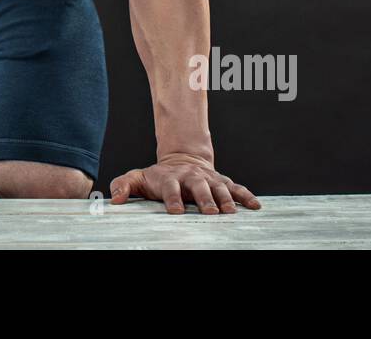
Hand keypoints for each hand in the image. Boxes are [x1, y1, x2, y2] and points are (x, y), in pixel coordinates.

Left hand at [109, 153, 260, 213]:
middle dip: (205, 198)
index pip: (171, 187)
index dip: (173, 198)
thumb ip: (123, 185)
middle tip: (211, 212)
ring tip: (231, 211)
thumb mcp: (138, 177)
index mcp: (170, 178)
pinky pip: (236, 188)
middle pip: (199, 187)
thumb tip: (115, 200)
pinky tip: (255, 206)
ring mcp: (208, 179)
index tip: (176, 210)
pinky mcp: (222, 181)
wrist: (182, 159)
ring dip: (227, 199)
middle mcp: (191, 177)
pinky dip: (246, 196)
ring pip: (219, 187)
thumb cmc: (158, 176)